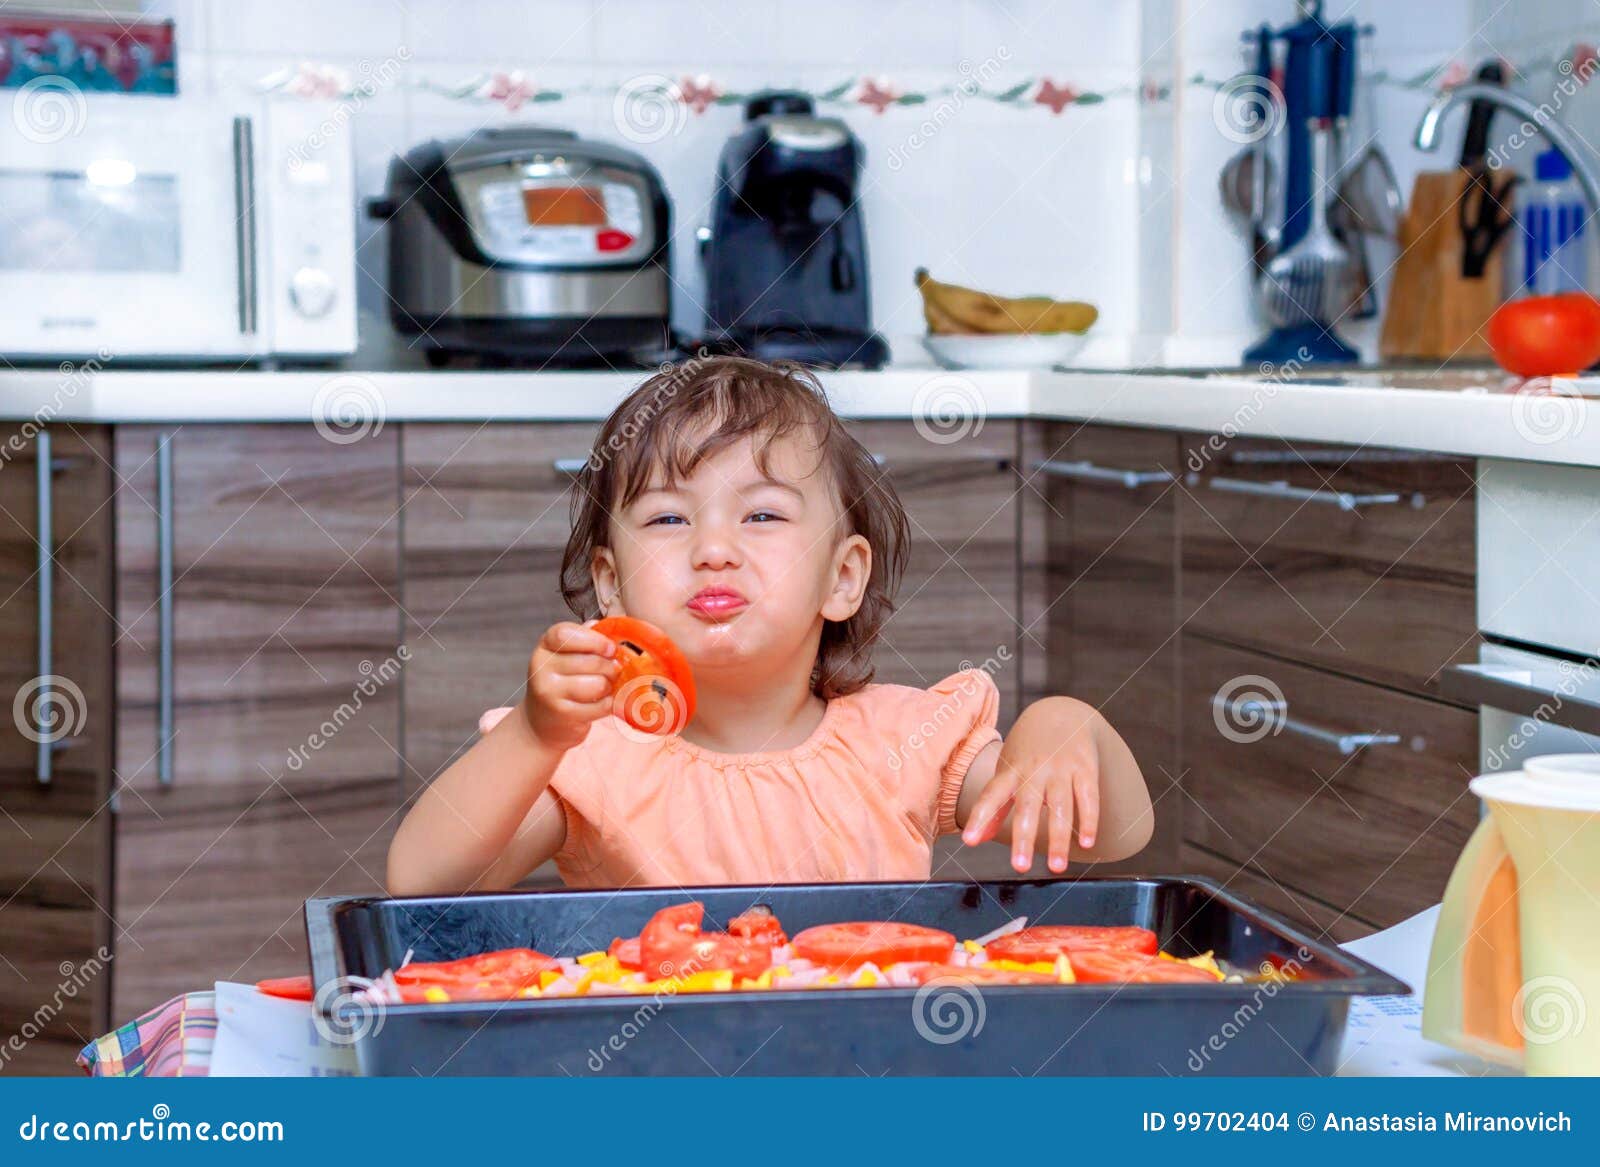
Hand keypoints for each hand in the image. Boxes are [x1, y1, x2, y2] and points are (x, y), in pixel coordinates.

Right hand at [521, 620, 621, 751]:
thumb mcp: (566, 656)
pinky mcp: (563, 714)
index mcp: (545, 646)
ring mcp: (549, 692)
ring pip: (597, 684)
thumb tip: (605, 624)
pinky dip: (607, 704)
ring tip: (604, 687)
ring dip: (609, 686)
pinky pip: (600, 706)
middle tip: (613, 671)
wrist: (541, 722)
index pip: (566, 634)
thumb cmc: (561, 682)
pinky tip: (600, 703)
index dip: (594, 640)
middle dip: (610, 667)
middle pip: (590, 661)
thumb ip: (585, 639)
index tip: (610, 648)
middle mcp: (542, 668)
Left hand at [961, 704, 1101, 873]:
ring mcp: (1061, 769)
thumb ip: (993, 808)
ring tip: (1056, 868)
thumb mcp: (1007, 772)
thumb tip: (976, 840)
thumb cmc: (1028, 753)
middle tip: (1019, 867)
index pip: (991, 795)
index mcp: (1010, 772)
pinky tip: (1087, 844)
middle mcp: (1034, 770)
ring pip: (1061, 807)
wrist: (1060, 713)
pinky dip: (1088, 820)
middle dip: (1023, 837)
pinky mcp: (1085, 768)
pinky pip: (1088, 797)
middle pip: (1027, 807)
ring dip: (1058, 839)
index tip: (969, 841)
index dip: (979, 818)